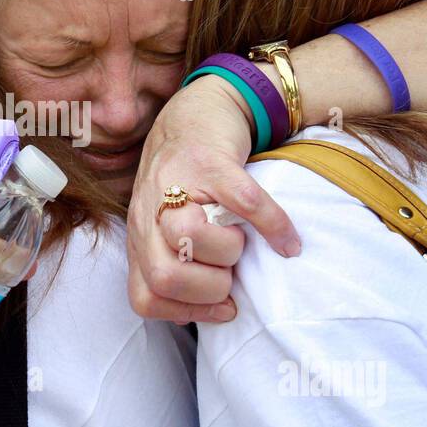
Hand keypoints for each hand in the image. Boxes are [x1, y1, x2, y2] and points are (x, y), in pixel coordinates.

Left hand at [128, 75, 299, 323]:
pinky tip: (287, 240)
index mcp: (139, 238)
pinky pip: (243, 202)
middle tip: (229, 274)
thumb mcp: (168, 226)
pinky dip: (271, 225)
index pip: (144, 297)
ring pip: (190, 237)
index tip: (220, 307)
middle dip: (206, 288)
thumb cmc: (187, 181)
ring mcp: (175, 185)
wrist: (196, 113)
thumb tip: (216, 309)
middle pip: (164, 275)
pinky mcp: (209, 162)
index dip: (184, 312)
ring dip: (227, 252)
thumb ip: (179, 263)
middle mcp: (148, 214)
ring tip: (242, 243)